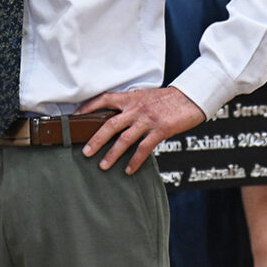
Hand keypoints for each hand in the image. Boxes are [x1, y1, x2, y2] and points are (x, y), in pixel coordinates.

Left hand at [76, 86, 203, 174]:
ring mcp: (147, 120)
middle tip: (85, 152)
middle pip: (109, 124)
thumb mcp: (145, 97)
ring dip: (112, 154)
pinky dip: (135, 160)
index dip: (88, 107)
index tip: (75, 117)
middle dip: (95, 140)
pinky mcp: (160, 130)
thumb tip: (117, 119)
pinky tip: (129, 170)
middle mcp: (136, 108)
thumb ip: (131, 106)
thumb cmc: (169, 98)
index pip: (104, 99)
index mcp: (131, 98)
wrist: (191, 97)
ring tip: (103, 166)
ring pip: (124, 139)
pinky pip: (143, 148)